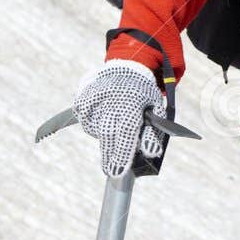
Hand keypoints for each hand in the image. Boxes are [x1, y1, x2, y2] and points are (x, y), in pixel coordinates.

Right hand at [72, 60, 166, 176]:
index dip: (121, 154)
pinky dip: (93, 124)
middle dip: (109, 155)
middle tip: (111, 171)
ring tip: (114, 127)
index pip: (126, 133)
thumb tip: (150, 153)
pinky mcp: (83, 97)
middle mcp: (112, 100)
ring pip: (95, 129)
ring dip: (104, 136)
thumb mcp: (156, 110)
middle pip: (107, 135)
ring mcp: (95, 98)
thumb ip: (153, 132)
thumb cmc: (144, 93)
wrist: (127, 66)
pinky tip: (104, 117)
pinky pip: (85, 120)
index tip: (117, 172)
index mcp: (132, 103)